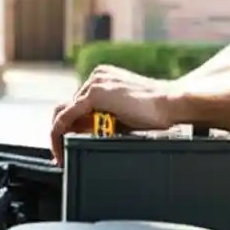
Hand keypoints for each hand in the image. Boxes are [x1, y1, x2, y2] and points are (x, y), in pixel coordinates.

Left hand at [49, 65, 179, 164]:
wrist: (170, 104)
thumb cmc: (156, 110)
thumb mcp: (124, 112)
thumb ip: (105, 117)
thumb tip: (87, 132)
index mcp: (104, 78)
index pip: (78, 103)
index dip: (70, 125)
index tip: (67, 143)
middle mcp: (96, 77)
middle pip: (68, 107)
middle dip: (63, 130)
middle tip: (61, 152)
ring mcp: (94, 84)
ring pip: (64, 112)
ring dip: (62, 134)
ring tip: (63, 153)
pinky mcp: (94, 95)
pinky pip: (66, 117)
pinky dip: (58, 133)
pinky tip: (61, 148)